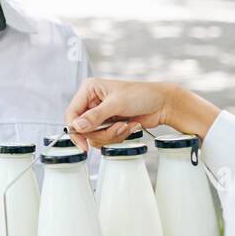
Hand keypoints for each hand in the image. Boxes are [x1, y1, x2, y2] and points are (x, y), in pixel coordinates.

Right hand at [64, 78, 220, 150]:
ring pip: (94, 137)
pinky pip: (105, 139)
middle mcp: (92, 102)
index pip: (72, 114)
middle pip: (82, 129)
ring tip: (126, 125)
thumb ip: (95, 116)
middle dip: (102, 133)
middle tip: (118, 127)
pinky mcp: (109, 125)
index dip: (75, 130)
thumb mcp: (117, 104)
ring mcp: (101, 115)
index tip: (83, 145)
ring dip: (112, 135)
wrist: (163, 104)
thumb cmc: (142, 95)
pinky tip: (130, 126)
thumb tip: (77, 126)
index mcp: (89, 90)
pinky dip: (118, 136)